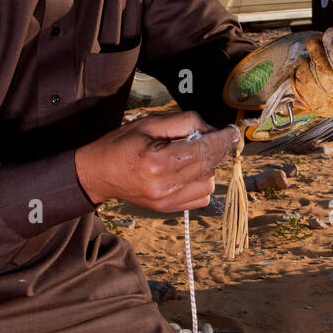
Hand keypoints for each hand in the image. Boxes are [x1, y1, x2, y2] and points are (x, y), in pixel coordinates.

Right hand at [74, 110, 238, 210]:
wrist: (98, 173)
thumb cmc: (122, 144)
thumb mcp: (150, 123)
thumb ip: (184, 123)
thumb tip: (212, 129)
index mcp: (157, 162)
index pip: (202, 150)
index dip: (222, 139)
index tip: (233, 131)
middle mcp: (164, 186)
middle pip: (208, 166)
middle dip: (218, 149)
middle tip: (216, 136)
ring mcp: (166, 201)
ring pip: (209, 183)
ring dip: (209, 166)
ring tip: (193, 155)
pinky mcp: (167, 209)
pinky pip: (201, 197)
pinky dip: (202, 182)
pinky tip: (189, 171)